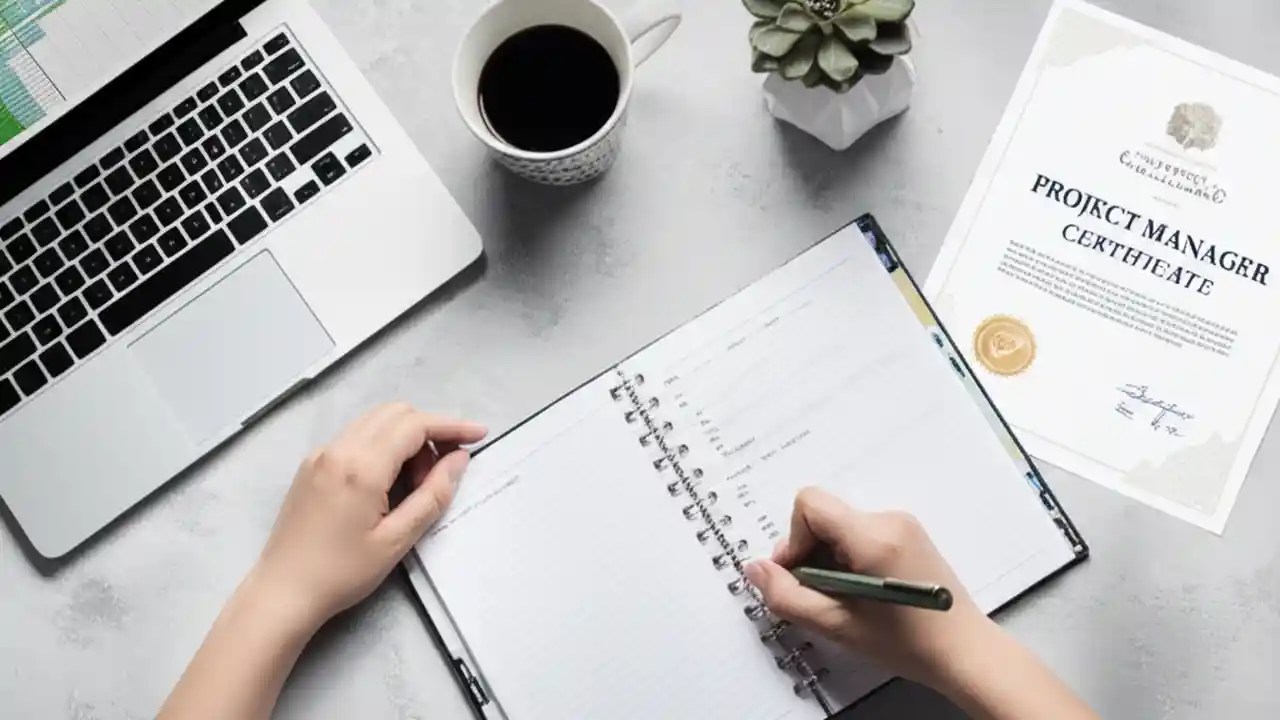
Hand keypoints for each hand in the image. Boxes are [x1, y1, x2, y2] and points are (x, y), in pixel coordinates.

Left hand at [250, 403, 486, 630]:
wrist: (282, 592)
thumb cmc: (342, 573)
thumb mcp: (397, 541)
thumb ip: (433, 495)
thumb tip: (457, 460)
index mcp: (361, 467)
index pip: (415, 425)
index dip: (451, 426)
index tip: (479, 435)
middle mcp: (338, 449)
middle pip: (396, 413)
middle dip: (429, 431)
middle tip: (441, 472)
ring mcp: (320, 454)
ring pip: (375, 421)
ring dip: (405, 437)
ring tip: (416, 481)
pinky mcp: (311, 465)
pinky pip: (356, 437)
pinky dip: (382, 445)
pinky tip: (389, 482)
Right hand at [744, 488, 993, 690]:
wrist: (964, 651)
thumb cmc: (906, 642)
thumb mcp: (837, 625)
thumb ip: (787, 596)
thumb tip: (754, 568)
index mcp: (872, 536)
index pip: (810, 503)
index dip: (794, 538)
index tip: (801, 575)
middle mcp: (888, 519)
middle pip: (824, 516)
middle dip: (810, 553)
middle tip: (820, 594)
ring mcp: (902, 524)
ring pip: (840, 527)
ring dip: (829, 558)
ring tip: (845, 598)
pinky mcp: (909, 534)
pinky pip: (861, 533)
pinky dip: (849, 557)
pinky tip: (863, 591)